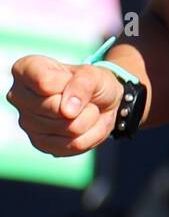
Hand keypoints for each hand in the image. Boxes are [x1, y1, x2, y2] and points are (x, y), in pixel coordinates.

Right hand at [6, 54, 122, 156]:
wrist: (101, 102)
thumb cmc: (91, 82)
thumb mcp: (93, 74)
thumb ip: (82, 85)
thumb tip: (67, 112)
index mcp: (24, 70)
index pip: (44, 83)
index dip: (68, 83)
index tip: (72, 79)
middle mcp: (19, 97)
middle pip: (55, 108)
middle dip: (81, 104)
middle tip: (83, 98)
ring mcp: (27, 124)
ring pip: (69, 128)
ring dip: (90, 118)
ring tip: (86, 110)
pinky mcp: (41, 145)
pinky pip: (75, 145)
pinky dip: (91, 134)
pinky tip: (86, 125)